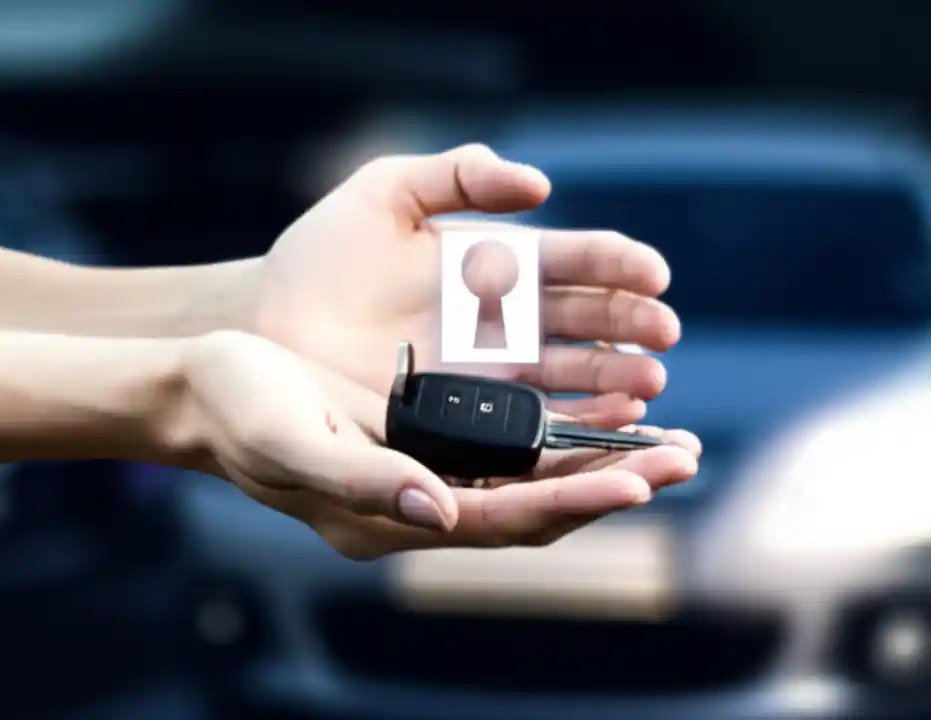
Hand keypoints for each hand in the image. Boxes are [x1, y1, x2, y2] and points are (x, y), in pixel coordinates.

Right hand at [175, 331, 698, 559]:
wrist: (204, 390)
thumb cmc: (238, 414)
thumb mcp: (292, 443)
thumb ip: (365, 483)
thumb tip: (442, 511)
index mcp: (390, 519)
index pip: (504, 520)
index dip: (574, 502)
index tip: (640, 478)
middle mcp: (420, 505)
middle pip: (536, 506)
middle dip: (612, 483)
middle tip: (686, 455)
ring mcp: (424, 475)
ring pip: (531, 480)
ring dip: (598, 461)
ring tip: (667, 439)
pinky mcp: (423, 441)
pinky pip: (506, 448)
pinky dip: (559, 435)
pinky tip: (597, 410)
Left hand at [252, 143, 680, 427]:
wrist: (267, 320)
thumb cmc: (322, 253)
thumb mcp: (385, 193)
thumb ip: (457, 175)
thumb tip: (539, 186)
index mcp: (496, 262)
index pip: (573, 260)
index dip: (616, 265)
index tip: (653, 273)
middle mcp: (503, 318)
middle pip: (586, 322)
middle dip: (630, 328)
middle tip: (663, 335)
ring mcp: (487, 371)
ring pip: (570, 377)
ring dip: (616, 383)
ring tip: (648, 387)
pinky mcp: (462, 415)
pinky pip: (528, 422)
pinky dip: (573, 425)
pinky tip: (607, 425)